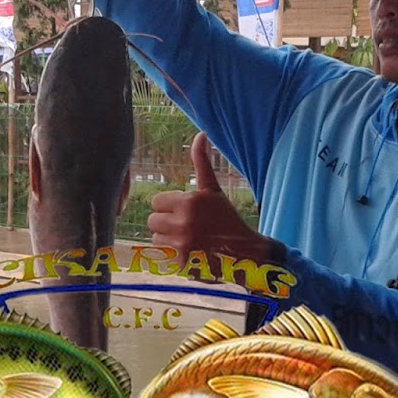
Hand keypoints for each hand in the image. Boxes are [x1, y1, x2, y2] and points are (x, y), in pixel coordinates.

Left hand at [148, 134, 275, 279]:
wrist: (244, 254)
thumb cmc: (226, 219)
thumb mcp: (213, 190)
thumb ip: (202, 163)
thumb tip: (200, 134)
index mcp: (189, 201)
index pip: (156, 202)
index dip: (169, 207)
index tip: (185, 212)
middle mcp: (183, 222)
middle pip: (153, 221)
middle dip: (166, 223)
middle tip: (186, 227)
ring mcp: (181, 244)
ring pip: (156, 239)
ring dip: (168, 240)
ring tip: (188, 239)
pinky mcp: (181, 263)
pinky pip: (162, 256)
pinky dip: (173, 256)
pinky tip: (189, 253)